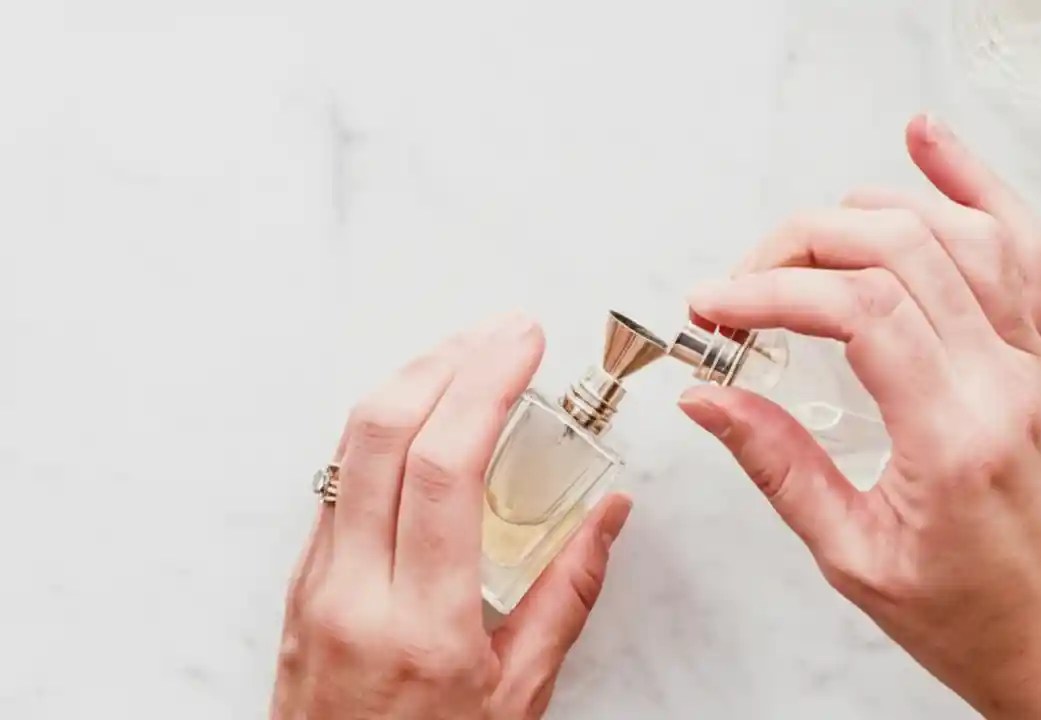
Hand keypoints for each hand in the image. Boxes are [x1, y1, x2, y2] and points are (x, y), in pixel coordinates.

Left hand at [272, 315, 632, 719]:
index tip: (522, 344)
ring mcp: (318, 581)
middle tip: (500, 331)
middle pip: (381, 435)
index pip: (444, 470)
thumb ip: (567, 596)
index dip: (484, 387)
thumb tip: (609, 513)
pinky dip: (383, 426)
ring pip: (347, 447)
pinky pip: (338, 478)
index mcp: (424, 624)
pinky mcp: (303, 579)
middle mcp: (355, 592)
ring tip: (466, 352)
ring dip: (409, 381)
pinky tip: (423, 410)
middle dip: (445, 360)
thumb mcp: (518, 697)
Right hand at [679, 116, 1040, 718]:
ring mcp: (1028, 359)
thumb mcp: (849, 554)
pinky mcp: (1036, 353)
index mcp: (954, 436)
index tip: (713, 310)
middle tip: (740, 286)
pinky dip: (977, 187)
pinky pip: (1025, 247)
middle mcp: (1003, 381)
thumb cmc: (960, 613)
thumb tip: (709, 397)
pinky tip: (928, 150)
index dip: (772, 293)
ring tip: (798, 234)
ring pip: (960, 232)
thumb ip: (776, 464)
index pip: (861, 312)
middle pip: (903, 251)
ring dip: (870, 210)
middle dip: (801, 245)